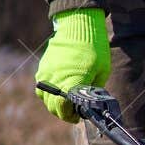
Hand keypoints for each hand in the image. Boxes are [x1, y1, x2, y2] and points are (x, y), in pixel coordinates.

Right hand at [35, 8, 110, 122]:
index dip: (71, 116)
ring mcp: (46, 74)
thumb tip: (89, 102)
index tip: (78, 117)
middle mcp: (55, 80)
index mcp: (71, 82)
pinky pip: (42, 88)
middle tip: (74, 113)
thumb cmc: (95, 48)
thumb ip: (93, 90)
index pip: (64, 109)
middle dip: (64, 113)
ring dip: (55, 104)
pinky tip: (60, 90)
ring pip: (45, 99)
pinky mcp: (42, 68)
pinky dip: (49, 93)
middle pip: (53, 107)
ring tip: (67, 103)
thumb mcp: (102, 72)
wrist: (78, 26)